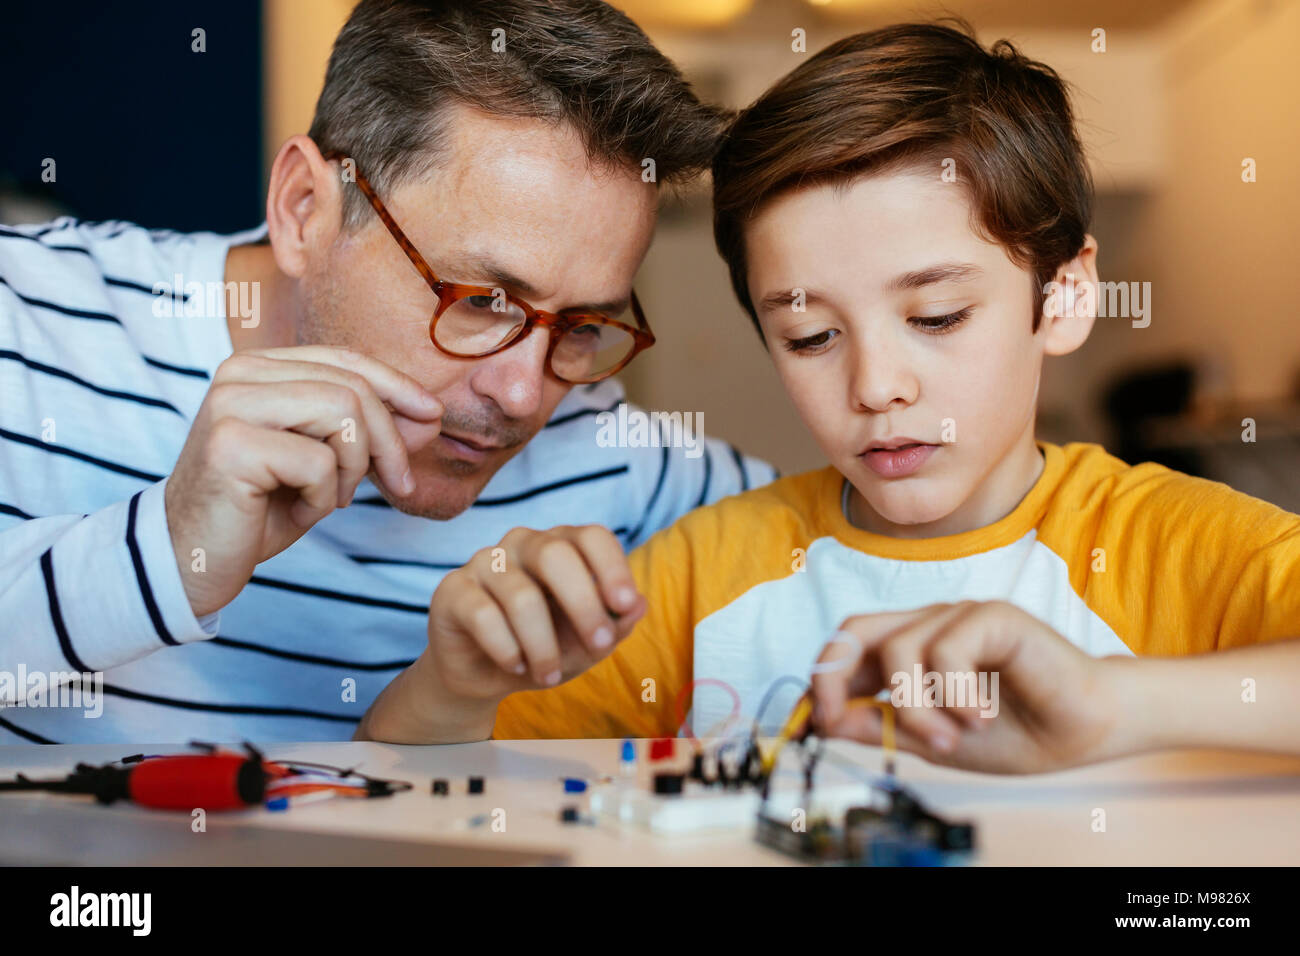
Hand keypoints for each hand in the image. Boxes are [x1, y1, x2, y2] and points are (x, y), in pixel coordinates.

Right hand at [166, 346, 442, 616]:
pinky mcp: (230, 446)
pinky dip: (323, 498)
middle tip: (396, 484)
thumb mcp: (324, 460)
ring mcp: (230, 405)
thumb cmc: (259, 508)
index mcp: (258, 366)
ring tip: (331, 499)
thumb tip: (430, 414)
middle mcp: (238, 373)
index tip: (432, 417)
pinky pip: (318, 463)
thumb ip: (367, 430)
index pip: (345, 359)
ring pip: (342, 415)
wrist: (191, 558)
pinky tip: (296, 512)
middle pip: (352, 388)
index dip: (398, 386)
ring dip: (354, 469)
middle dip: (389, 442)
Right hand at [426, 525, 646, 701]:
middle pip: (556, 554)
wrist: (482, 677)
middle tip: (599, 645)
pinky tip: (514, 665)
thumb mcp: (585, 645)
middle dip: (584, 605)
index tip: (625, 606)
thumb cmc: (541, 649)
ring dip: (543, 646)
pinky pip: (484, 616)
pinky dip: (507, 650)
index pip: (591, 536)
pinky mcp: (452, 589)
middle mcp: (522, 544)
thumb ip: (614, 626)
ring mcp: (484, 562)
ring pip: (522, 597)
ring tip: (549, 675)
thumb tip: (640, 606)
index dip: (612, 568)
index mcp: (561, 546)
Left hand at [808, 600, 1128, 772]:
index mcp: (911, 652)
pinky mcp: (993, 615)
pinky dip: (955, 693)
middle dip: (833, 677)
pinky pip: (946, 650)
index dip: (821, 683)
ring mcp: (960, 616)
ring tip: (949, 739)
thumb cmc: (1017, 731)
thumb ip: (879, 724)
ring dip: (915, 708)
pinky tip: (982, 716)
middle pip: (855, 629)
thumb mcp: (932, 739)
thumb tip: (821, 720)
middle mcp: (929, 625)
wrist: (1085, 732)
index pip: (846, 650)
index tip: (810, 725)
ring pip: (898, 650)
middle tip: (837, 722)